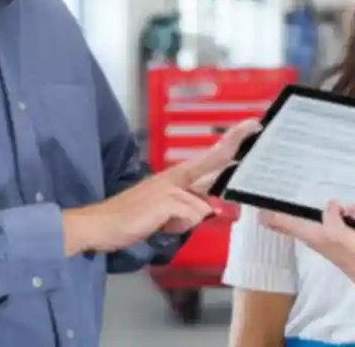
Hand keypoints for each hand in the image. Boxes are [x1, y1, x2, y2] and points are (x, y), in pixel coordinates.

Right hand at [63, 119, 260, 254]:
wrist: (100, 224)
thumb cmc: (131, 218)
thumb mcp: (167, 212)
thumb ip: (189, 209)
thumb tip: (209, 210)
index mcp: (177, 177)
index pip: (210, 156)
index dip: (232, 140)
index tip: (251, 125)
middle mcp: (176, 177)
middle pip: (213, 159)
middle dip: (234, 146)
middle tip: (254, 126)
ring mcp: (171, 187)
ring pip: (202, 206)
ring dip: (186, 222)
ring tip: (161, 223)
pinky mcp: (167, 200)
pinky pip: (191, 217)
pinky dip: (178, 228)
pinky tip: (159, 226)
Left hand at [260, 201, 354, 273]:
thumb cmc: (350, 253)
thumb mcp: (335, 230)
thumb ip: (330, 213)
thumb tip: (333, 205)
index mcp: (312, 233)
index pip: (287, 224)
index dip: (274, 218)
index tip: (259, 211)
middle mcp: (324, 231)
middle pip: (323, 210)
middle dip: (338, 207)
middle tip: (345, 212)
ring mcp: (341, 231)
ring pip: (345, 209)